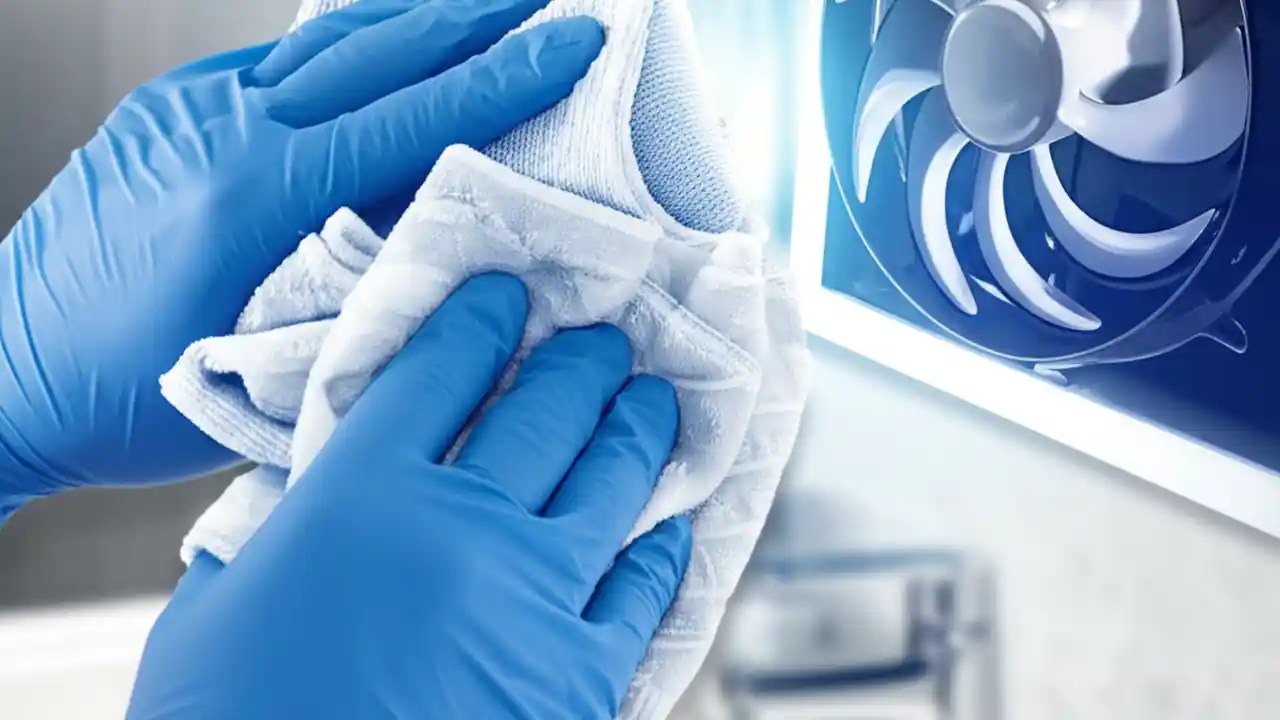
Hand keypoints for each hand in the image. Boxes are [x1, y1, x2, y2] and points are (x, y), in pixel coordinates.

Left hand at [0, 0, 603, 503]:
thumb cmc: (121, 398)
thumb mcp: (264, 364)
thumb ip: (360, 296)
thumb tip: (444, 254)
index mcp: (256, 194)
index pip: (411, 116)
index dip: (505, 78)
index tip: (572, 40)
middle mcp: (223, 128)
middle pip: (377, 52)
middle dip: (476, 20)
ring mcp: (187, 110)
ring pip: (325, 43)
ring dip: (414, 21)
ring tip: (481, 6)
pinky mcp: (166, 113)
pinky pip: (275, 64)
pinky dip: (344, 51)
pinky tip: (381, 51)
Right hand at [127, 274, 690, 718]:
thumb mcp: (214, 611)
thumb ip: (271, 532)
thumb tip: (309, 492)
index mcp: (359, 498)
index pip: (437, 371)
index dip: (478, 320)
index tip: (506, 294)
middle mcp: (458, 529)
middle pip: (545, 412)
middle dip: (581, 361)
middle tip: (604, 338)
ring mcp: (530, 601)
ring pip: (609, 483)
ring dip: (639, 431)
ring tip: (654, 402)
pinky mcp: (577, 678)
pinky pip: (639, 593)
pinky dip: (659, 553)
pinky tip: (670, 529)